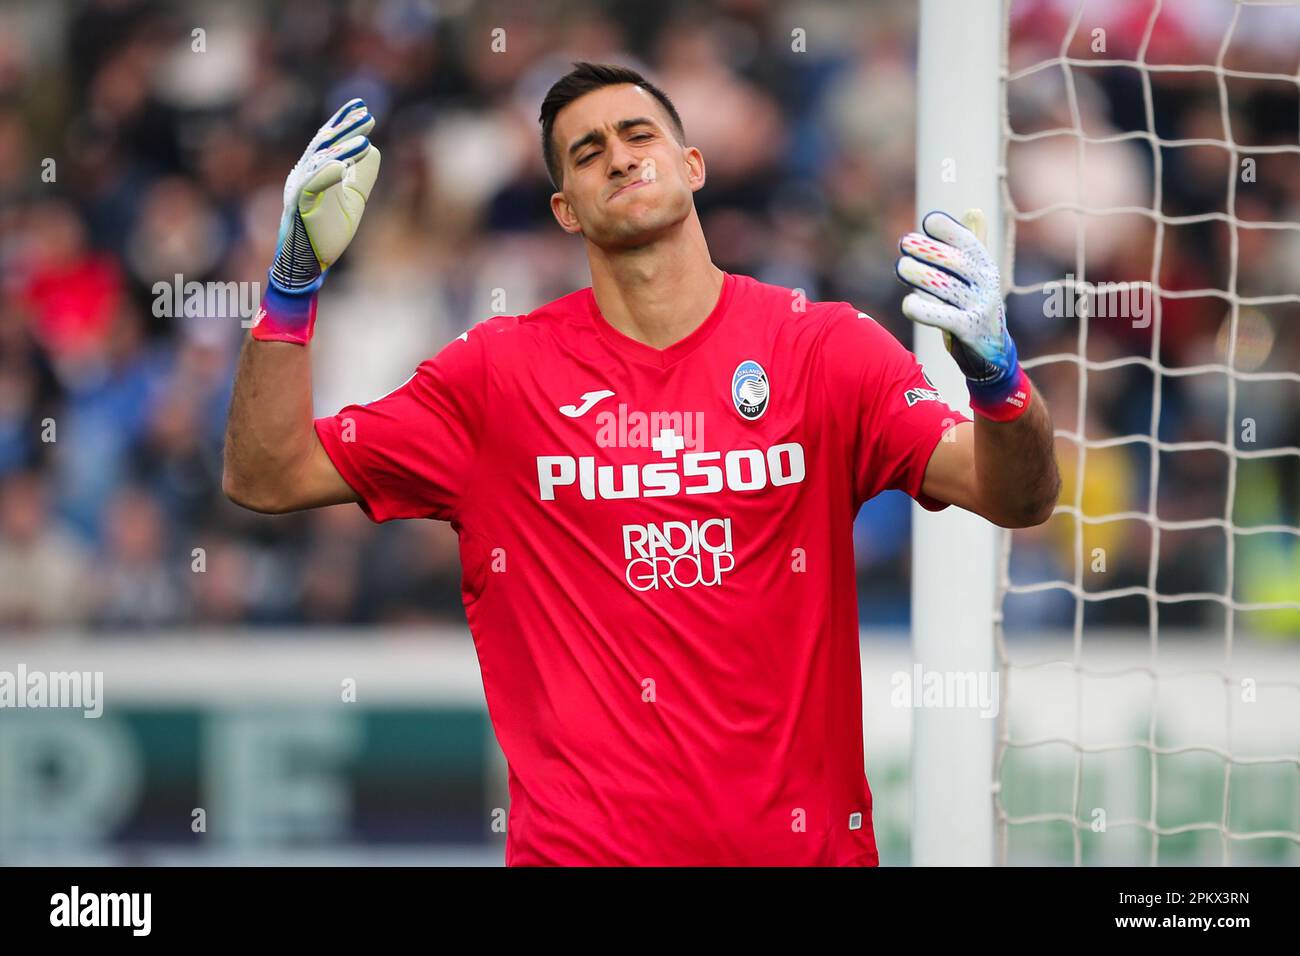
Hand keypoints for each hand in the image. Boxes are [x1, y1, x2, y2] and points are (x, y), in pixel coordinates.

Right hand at [253, 99, 380, 343]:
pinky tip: (343, 166)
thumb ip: (363, 177)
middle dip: (345, 129)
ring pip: (320, 163)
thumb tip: (374, 149)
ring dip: (343, 150)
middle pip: (324, 145)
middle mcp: (304, 174)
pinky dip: (326, 174)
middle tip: (366, 115)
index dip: (344, 123)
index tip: (363, 109)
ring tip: (364, 140)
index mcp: (315, 171)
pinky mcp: (299, 206)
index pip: (330, 142)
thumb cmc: (327, 232)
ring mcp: (299, 189)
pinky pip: (312, 186)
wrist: (308, 263)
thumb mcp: (353, 200)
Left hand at [895, 209, 1028, 420]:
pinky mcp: (969, 330)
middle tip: (904, 243)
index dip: (949, 229)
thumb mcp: (976, 276)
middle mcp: (986, 284)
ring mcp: (979, 307)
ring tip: (901, 266)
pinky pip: (943, 317)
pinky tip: (908, 304)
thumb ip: (973, 245)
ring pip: (945, 287)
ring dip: (921, 275)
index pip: (968, 242)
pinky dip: (924, 310)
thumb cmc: (975, 306)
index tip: (928, 222)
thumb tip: (974, 210)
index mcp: (986, 266)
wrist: (991, 352)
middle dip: (928, 250)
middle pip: (954, 263)